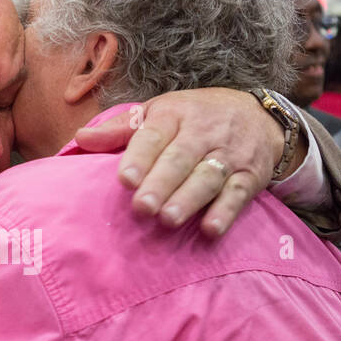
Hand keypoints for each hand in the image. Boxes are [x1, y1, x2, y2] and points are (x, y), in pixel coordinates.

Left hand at [74, 88, 301, 237]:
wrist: (260, 115)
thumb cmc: (196, 117)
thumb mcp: (159, 112)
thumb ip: (120, 129)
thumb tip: (80, 139)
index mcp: (174, 115)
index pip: (154, 135)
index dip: (140, 156)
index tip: (124, 179)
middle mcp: (202, 133)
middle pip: (180, 158)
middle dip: (161, 183)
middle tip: (142, 207)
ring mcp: (228, 155)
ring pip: (208, 177)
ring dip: (189, 199)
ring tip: (168, 219)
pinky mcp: (249, 176)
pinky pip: (237, 194)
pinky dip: (225, 212)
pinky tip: (210, 229)